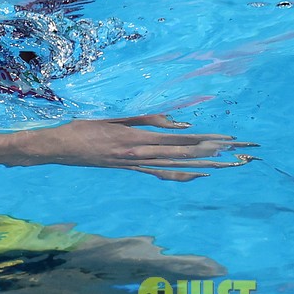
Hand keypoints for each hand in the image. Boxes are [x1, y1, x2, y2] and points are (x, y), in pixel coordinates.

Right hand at [20, 114, 255, 180]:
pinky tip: (197, 174)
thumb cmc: (81, 128)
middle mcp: (137, 154)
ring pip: (174, 164)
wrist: (57, 148)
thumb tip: (177, 124)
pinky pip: (159, 172)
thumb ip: (145, 120)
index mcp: (134, 138)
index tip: (225, 138)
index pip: (177, 139)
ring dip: (201, 164)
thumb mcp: (113, 119)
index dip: (202, 139)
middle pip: (181, 154)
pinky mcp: (128, 168)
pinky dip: (180, 173)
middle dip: (210, 152)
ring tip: (225, 164)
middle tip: (236, 151)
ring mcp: (133, 164)